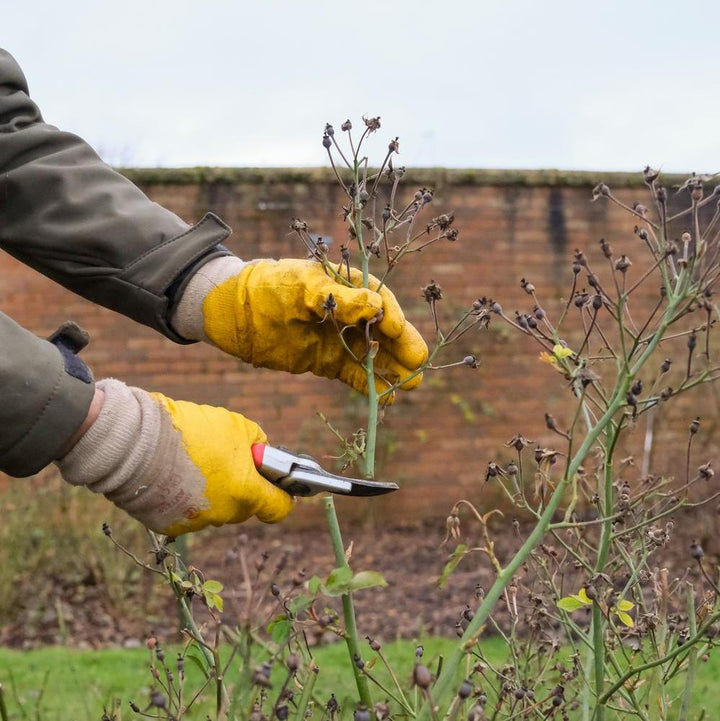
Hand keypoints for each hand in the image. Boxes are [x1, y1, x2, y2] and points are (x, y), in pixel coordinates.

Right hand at [56, 379, 293, 534]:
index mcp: (245, 493)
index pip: (278, 508)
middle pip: (244, 505)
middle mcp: (224, 515)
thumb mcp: (236, 426)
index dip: (282, 495)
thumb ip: (257, 444)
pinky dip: (185, 497)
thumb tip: (259, 454)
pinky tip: (173, 474)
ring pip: (215, 509)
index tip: (279, 484)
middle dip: (241, 485)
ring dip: (212, 491)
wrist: (134, 443)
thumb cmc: (190, 431)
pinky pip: (188, 512)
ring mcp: (196, 523)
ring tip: (192, 462)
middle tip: (226, 459)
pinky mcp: (169, 526)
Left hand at [196, 258, 428, 395]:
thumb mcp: (300, 289)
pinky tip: (385, 396)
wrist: (233, 314)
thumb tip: (376, 306)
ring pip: (372, 354)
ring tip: (411, 384)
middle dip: (401, 347)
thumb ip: (338, 299)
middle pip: (382, 330)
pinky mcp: (325, 360)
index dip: (392, 318)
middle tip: (418, 364)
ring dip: (391, 369)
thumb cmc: (267, 290)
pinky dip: (368, 384)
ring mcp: (337, 338)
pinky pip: (353, 373)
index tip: (398, 333)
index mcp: (344, 285)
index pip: (378, 301)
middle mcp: (347, 312)